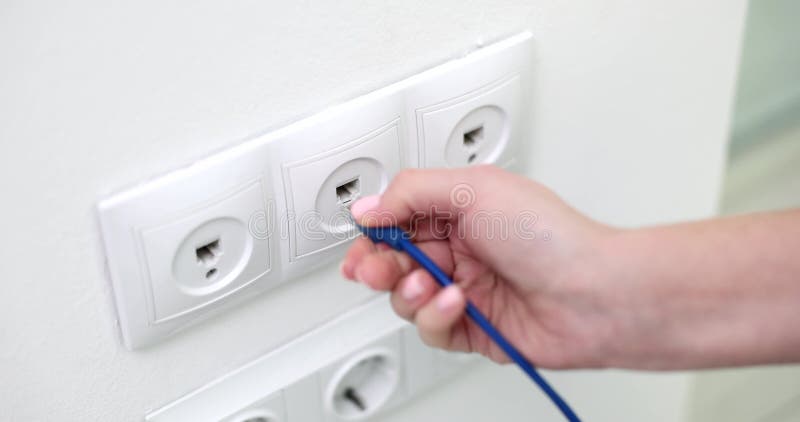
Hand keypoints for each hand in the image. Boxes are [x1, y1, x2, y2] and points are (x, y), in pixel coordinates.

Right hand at [340, 165, 616, 368]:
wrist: (593, 294)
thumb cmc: (551, 237)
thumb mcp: (475, 190)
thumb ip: (411, 192)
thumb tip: (369, 207)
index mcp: (458, 209)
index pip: (398, 218)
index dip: (374, 230)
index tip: (364, 238)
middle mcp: (460, 248)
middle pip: (394, 260)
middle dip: (378, 266)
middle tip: (373, 270)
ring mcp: (464, 288)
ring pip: (405, 297)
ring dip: (409, 293)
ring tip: (430, 286)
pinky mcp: (470, 326)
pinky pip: (429, 328)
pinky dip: (436, 316)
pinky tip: (458, 303)